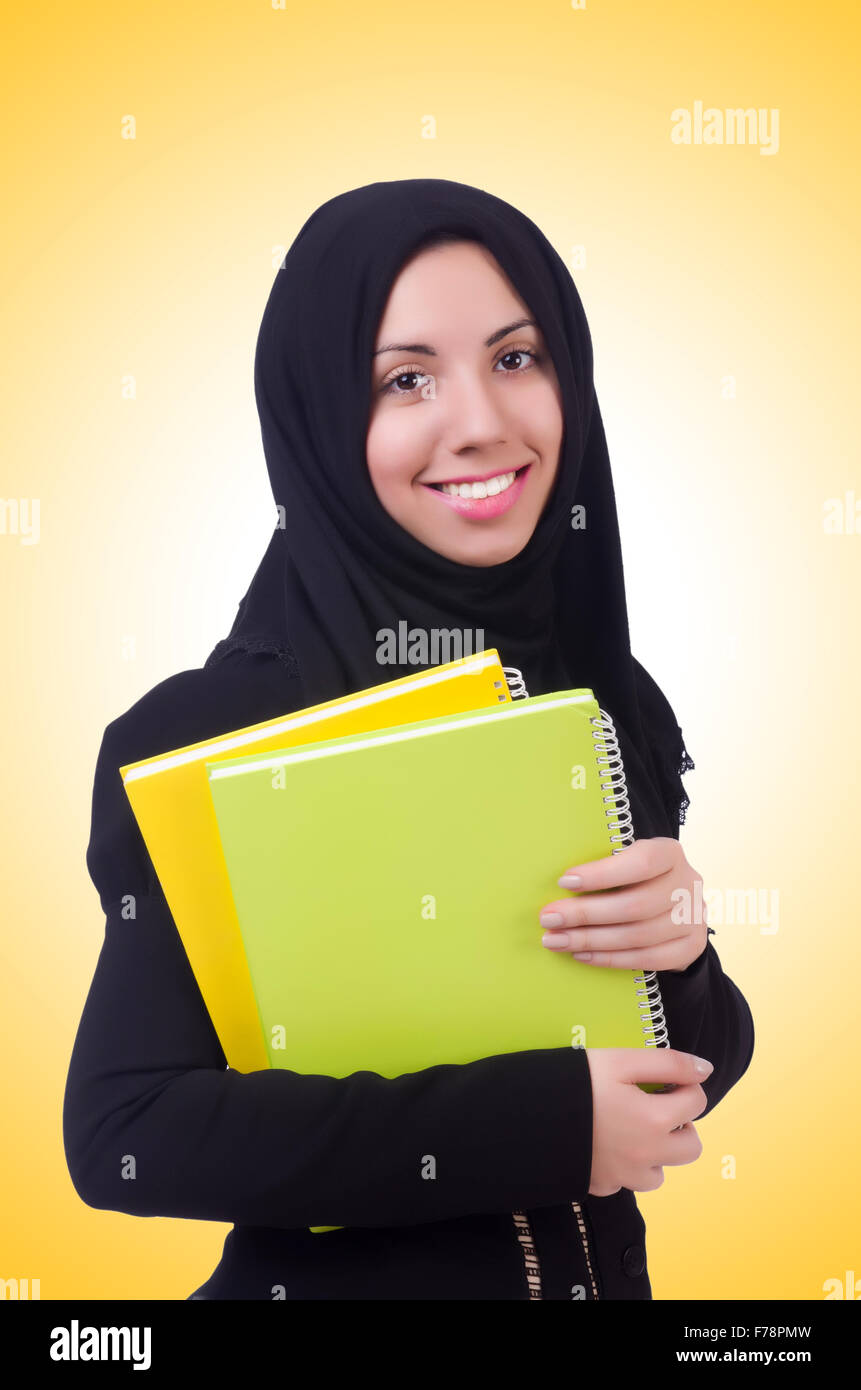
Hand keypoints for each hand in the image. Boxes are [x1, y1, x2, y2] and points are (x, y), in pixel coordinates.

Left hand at [538, 837, 707, 972]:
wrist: (677, 907)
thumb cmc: (638, 878)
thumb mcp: (628, 861)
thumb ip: (604, 868)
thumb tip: (559, 886)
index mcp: (670, 853)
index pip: (640, 862)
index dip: (602, 874)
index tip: (564, 882)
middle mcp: (688, 885)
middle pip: (635, 905)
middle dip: (585, 914)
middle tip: (548, 919)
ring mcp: (693, 918)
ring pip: (638, 936)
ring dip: (590, 940)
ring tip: (555, 940)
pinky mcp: (691, 947)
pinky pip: (647, 959)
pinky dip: (610, 959)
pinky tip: (581, 955)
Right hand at [586, 1048, 710, 1193]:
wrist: (525, 1117)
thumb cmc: (574, 1081)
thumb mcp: (620, 1059)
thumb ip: (668, 1062)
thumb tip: (706, 1070)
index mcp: (655, 1120)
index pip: (697, 1102)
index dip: (685, 1084)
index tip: (664, 1079)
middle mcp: (647, 1155)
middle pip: (691, 1147)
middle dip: (681, 1126)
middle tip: (655, 1107)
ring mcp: (625, 1176)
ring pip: (661, 1172)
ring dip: (655, 1152)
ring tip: (630, 1128)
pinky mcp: (603, 1186)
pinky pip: (628, 1182)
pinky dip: (626, 1166)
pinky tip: (606, 1143)